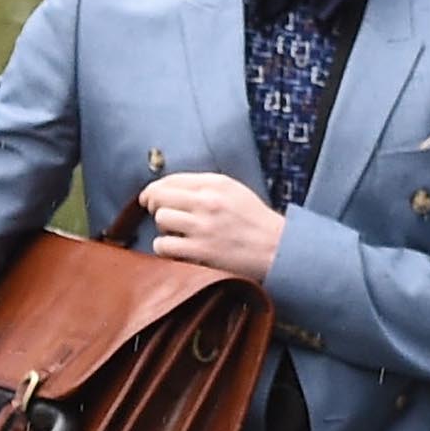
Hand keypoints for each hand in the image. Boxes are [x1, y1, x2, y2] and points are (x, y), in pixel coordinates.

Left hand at [141, 172, 284, 284]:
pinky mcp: (201, 250)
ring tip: (176, 234)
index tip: (151, 198)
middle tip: (161, 215)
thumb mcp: (235, 191)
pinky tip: (178, 250)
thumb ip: (205, 186)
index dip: (155, 189)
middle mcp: (208, 201)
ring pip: (160, 220)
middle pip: (159, 197)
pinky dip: (166, 249)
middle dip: (154, 206)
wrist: (278, 249)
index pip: (170, 179)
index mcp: (216, 184)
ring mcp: (203, 227)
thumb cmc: (256, 222)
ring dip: (163, 229)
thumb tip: (168, 189)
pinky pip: (164, 246)